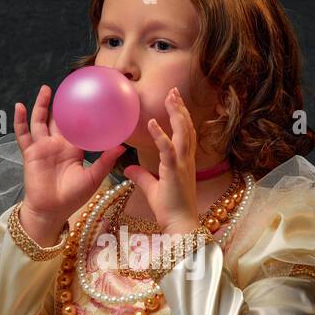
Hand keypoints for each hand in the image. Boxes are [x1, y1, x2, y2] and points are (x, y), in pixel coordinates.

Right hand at [14, 84, 125, 240]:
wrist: (51, 211)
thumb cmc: (73, 198)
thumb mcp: (93, 178)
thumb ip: (105, 161)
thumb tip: (122, 146)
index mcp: (73, 149)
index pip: (78, 126)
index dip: (83, 112)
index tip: (90, 96)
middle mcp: (58, 145)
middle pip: (58, 119)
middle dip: (62, 103)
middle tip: (69, 84)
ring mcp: (43, 147)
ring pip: (41, 121)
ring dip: (42, 105)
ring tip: (46, 88)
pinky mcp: (30, 152)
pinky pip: (23, 134)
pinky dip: (20, 121)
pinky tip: (19, 107)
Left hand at [124, 86, 200, 235]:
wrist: (180, 224)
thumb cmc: (170, 209)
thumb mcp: (152, 188)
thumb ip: (141, 175)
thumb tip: (128, 167)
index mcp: (183, 162)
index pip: (185, 134)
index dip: (181, 116)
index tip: (175, 101)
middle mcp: (186, 160)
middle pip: (186, 127)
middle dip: (181, 108)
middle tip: (174, 91)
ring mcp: (182, 165)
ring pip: (182, 133)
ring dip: (176, 113)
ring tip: (170, 97)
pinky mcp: (174, 172)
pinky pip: (167, 149)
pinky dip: (160, 134)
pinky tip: (152, 123)